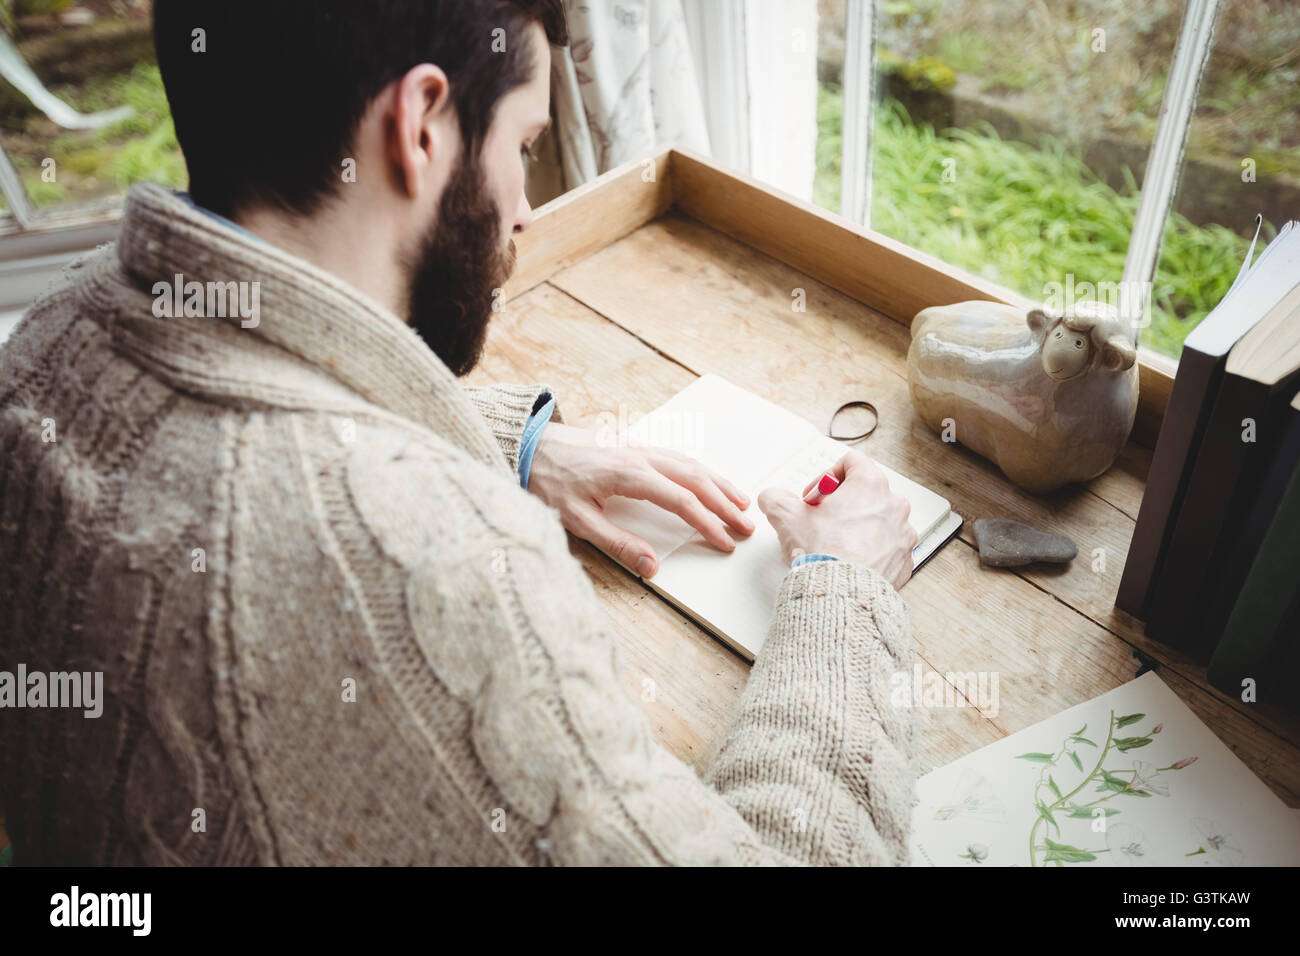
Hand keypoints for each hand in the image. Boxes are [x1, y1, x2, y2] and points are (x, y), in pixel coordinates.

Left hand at [528, 422, 754, 577]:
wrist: (527, 445)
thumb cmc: (548, 482)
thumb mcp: (576, 521)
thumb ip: (618, 544)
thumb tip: (652, 567)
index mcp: (629, 474)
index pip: (681, 500)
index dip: (706, 523)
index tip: (724, 542)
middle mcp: (639, 455)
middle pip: (694, 478)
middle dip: (724, 503)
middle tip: (747, 527)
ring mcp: (637, 446)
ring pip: (689, 462)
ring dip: (717, 483)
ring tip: (741, 502)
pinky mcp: (632, 445)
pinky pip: (676, 455)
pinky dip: (699, 469)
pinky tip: (708, 479)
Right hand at [757, 449, 917, 589]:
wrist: (842, 594)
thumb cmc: (823, 553)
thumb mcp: (786, 517)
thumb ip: (775, 499)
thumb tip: (773, 499)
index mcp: (870, 484)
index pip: (852, 461)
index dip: (826, 477)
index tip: (815, 497)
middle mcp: (893, 504)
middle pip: (866, 491)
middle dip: (842, 503)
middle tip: (822, 521)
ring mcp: (903, 533)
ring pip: (879, 519)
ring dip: (858, 525)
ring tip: (836, 543)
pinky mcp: (905, 558)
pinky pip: (888, 546)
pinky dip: (872, 549)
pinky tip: (851, 560)